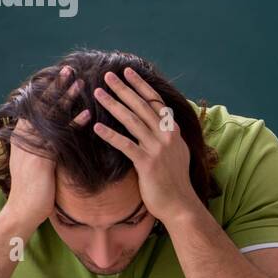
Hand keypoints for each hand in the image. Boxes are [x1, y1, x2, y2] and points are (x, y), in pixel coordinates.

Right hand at [4, 65, 89, 230]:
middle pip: (42, 106)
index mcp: (22, 136)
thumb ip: (44, 146)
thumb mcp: (36, 162)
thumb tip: (56, 135)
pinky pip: (60, 137)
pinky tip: (88, 115)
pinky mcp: (41, 158)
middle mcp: (24, 138)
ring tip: (80, 84)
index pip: (36, 107)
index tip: (60, 76)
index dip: (48, 91)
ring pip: (51, 117)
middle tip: (69, 69)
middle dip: (56, 87)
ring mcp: (31, 147)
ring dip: (66, 99)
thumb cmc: (34, 189)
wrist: (23, 211)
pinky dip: (74, 124)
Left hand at [91, 67, 202, 224]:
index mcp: (173, 131)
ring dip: (114, 105)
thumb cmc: (175, 181)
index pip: (156, 102)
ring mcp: (158, 149)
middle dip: (124, 89)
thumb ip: (168, 136)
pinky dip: (111, 135)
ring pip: (132, 121)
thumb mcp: (177, 153)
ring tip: (98, 93)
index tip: (129, 72)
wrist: (180, 204)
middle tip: (107, 75)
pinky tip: (96, 127)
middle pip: (142, 106)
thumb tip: (161, 123)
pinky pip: (126, 145)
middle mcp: (167, 136)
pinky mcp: (147, 164)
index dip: (141, 86)